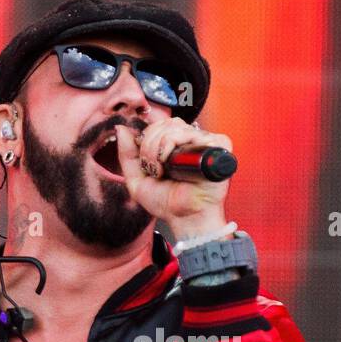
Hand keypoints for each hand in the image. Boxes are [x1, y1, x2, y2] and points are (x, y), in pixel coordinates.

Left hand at [114, 118, 231, 237]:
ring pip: (177, 127)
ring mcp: (205, 142)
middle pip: (166, 124)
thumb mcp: (137, 179)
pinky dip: (180, 143)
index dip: (147, 139)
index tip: (146, 163)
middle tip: (154, 168)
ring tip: (164, 169)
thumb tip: (121, 129)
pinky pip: (198, 133)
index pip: (158, 125)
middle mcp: (190, 141)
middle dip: (151, 145)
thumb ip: (127, 154)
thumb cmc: (167, 202)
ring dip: (162, 146)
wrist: (184, 218)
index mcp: (174, 144)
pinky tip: (178, 163)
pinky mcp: (219, 147)